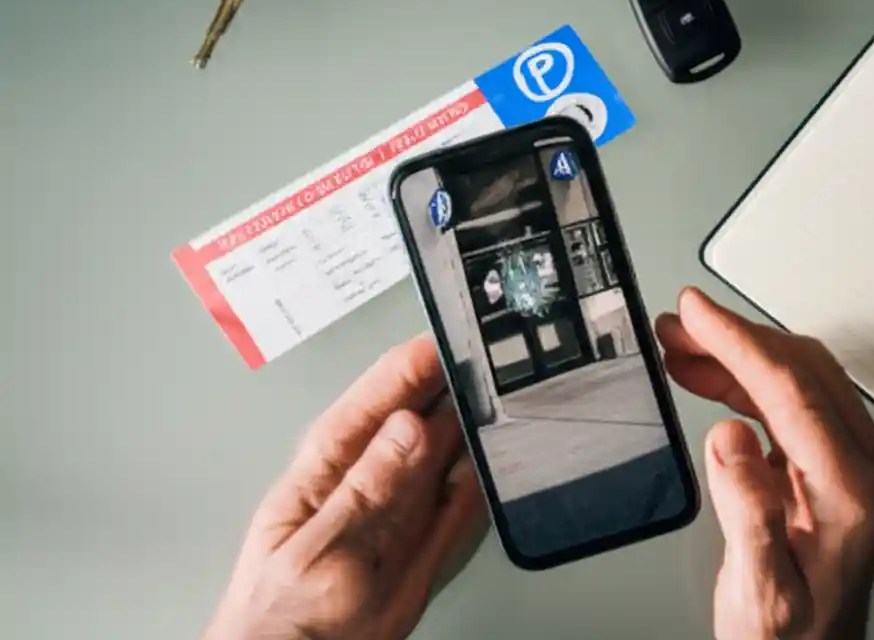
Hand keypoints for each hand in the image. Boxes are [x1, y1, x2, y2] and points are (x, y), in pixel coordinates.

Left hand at [203, 336, 486, 639]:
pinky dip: (491, 475)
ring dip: (482, 423)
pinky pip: (470, 494)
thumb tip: (411, 424)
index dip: (421, 358)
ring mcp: (406, 501)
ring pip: (453, 445)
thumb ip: (368, 489)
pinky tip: (509, 456)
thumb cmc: (280, 613)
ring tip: (520, 396)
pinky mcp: (432, 534)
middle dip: (460, 379)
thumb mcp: (320, 551)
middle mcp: (374, 470)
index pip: (381, 392)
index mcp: (331, 460)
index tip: (460, 333)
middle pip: (424, 408)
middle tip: (504, 357)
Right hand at [656, 289, 873, 639]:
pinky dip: (745, 382)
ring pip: (796, 379)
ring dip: (738, 355)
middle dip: (735, 338)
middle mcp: (864, 469)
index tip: (699, 313)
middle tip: (680, 322)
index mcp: (853, 492)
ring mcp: (852, 463)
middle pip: (800, 372)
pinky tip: (708, 376)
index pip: (794, 391)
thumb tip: (731, 441)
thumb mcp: (761, 594)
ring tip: (681, 344)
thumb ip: (749, 517)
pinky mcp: (833, 465)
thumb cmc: (789, 639)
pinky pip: (791, 403)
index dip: (740, 343)